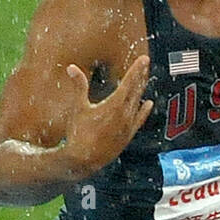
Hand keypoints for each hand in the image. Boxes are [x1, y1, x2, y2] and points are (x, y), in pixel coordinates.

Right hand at [60, 54, 153, 178]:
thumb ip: (79, 86)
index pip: (129, 83)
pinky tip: (148, 104)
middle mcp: (125, 115)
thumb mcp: (78, 107)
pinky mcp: (127, 136)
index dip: (136, 70)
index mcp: (114, 105)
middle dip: (140, 76)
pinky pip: (139, 120)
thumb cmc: (78, 133)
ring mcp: (128, 126)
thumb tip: (72, 67)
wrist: (83, 160)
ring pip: (138, 104)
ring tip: (144, 79)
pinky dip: (144, 111)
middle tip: (146, 64)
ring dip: (141, 90)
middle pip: (136, 91)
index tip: (144, 59)